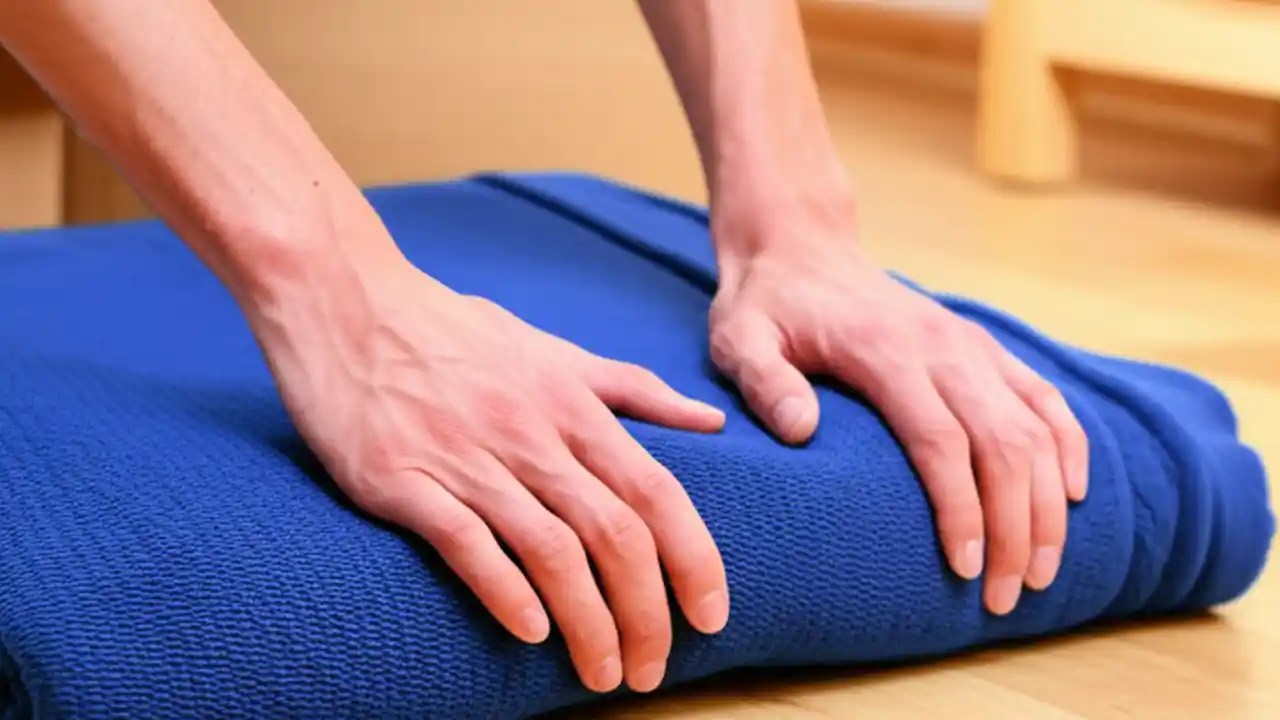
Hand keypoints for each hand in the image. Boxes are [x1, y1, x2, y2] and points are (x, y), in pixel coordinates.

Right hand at [252, 258, 728, 693]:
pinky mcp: (402, 478)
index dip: (693, 561)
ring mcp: (466, 456)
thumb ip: (631, 389)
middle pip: (614, 534)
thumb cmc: (453, 330)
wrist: (345, 302)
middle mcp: (530, 432)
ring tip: (601, 672)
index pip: (656, 493)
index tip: (710, 616)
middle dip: (646, 613)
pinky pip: (466, 544)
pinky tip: (530, 634)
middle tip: (652, 669)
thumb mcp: (552, 350)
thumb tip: (710, 421)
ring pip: (550, 551)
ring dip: (586, 623)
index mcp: (571, 403)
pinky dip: (505, 593)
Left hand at [709, 209, 1087, 615]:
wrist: (801, 246)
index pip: (942, 441)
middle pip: (1005, 444)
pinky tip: (1074, 496)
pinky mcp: (983, 346)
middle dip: (1016, 526)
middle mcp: (944, 346)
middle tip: (1006, 596)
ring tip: (1041, 571)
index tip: (964, 569)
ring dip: (1050, 502)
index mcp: (887, 351)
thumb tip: (804, 430)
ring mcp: (971, 344)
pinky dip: (1069, 447)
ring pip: (1037, 427)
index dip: (962, 509)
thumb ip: (765, 381)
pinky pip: (1045, 397)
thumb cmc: (766, 304)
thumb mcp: (739, 337)